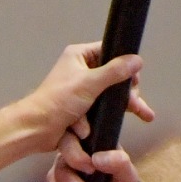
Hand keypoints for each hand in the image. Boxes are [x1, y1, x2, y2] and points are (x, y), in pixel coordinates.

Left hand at [19, 41, 152, 150]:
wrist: (37, 129)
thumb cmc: (57, 102)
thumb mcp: (90, 82)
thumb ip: (115, 71)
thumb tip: (137, 60)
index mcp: (79, 56)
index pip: (109, 52)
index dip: (124, 63)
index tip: (136, 78)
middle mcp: (80, 70)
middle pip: (113, 76)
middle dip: (126, 91)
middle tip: (137, 101)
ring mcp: (81, 90)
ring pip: (109, 94)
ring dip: (120, 105)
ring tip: (143, 114)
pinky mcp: (81, 107)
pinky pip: (101, 108)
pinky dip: (107, 116)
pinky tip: (121, 122)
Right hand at [47, 121, 140, 181]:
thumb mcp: (128, 175)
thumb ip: (119, 162)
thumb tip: (96, 159)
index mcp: (88, 142)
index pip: (73, 136)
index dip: (76, 151)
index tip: (92, 168)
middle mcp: (71, 154)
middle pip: (63, 160)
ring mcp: (61, 171)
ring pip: (59, 180)